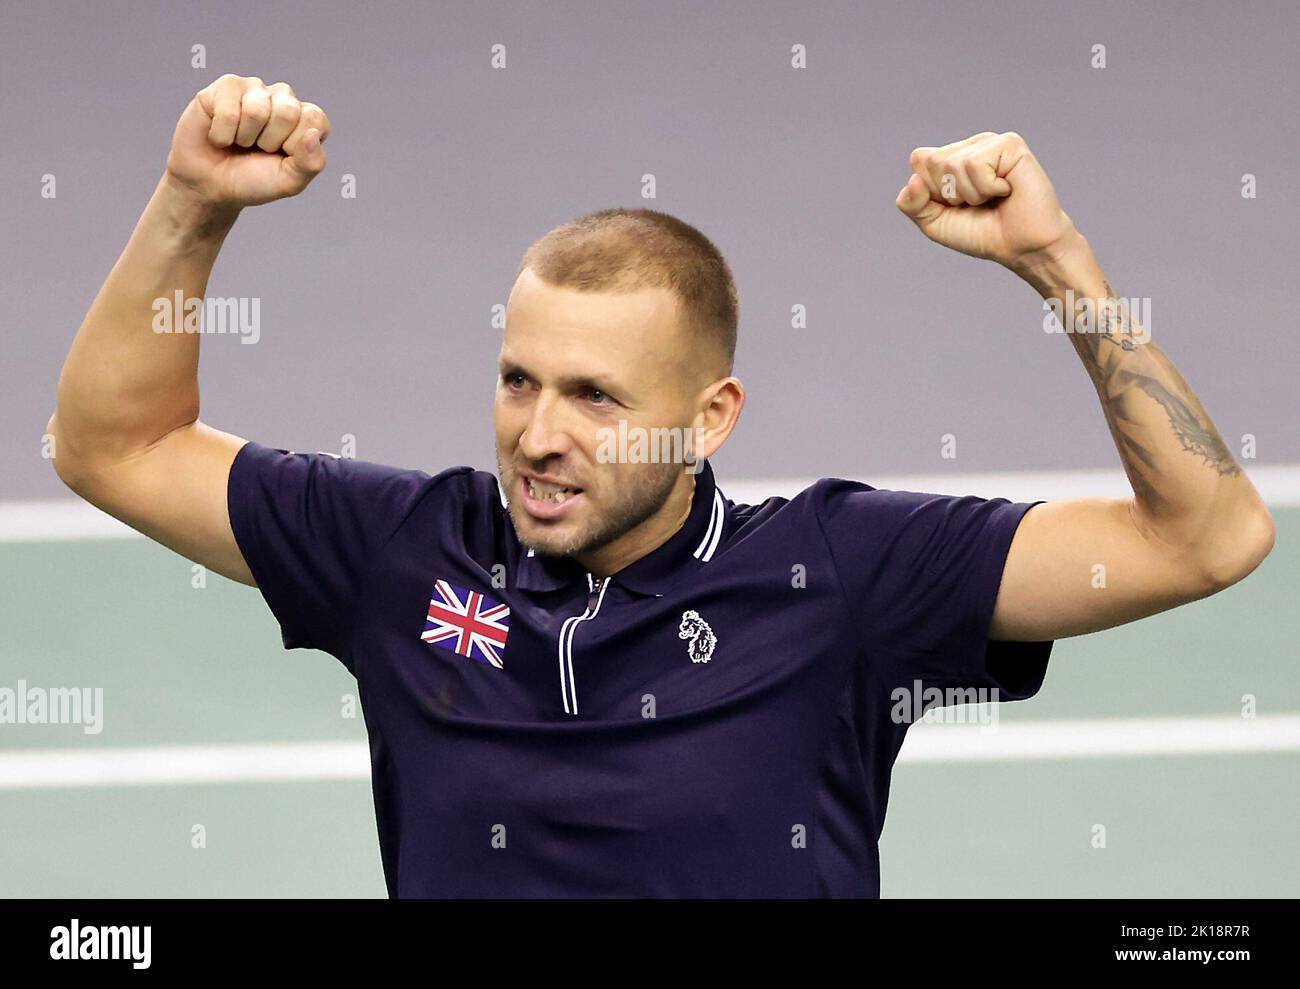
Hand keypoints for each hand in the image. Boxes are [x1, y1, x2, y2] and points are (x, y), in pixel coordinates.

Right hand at [165, 74, 329, 207]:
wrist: (211, 185)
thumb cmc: (252, 180)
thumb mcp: (289, 182)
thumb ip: (311, 163)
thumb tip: (313, 134)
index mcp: (306, 119)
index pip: (315, 119)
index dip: (295, 146)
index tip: (282, 155)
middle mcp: (284, 98)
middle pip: (287, 112)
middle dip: (269, 141)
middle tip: (258, 149)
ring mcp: (255, 89)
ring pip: (256, 110)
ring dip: (244, 137)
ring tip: (240, 141)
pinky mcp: (226, 86)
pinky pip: (228, 112)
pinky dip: (222, 134)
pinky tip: (220, 135)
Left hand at [895, 131, 1076, 269]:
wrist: (1021, 246)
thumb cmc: (982, 233)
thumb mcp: (934, 223)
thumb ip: (912, 204)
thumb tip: (913, 180)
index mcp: (951, 158)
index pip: (919, 160)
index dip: (930, 191)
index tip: (956, 206)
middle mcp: (970, 146)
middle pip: (933, 161)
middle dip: (950, 194)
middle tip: (977, 203)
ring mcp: (990, 143)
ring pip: (953, 164)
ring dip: (971, 194)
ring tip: (993, 198)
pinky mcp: (1010, 144)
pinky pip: (976, 165)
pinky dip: (987, 188)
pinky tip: (1006, 190)